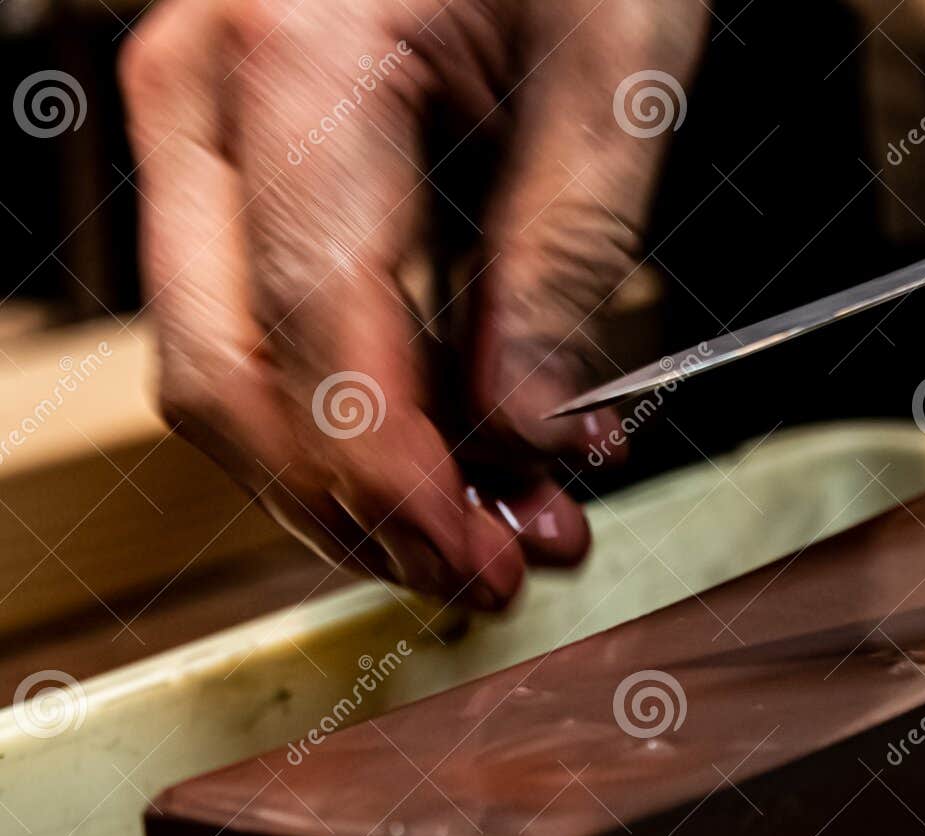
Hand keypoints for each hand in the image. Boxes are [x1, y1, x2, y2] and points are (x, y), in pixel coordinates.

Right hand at [120, 0, 706, 607]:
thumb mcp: (612, 76)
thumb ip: (564, 261)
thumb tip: (527, 436)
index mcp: (289, 56)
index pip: (319, 331)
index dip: (400, 480)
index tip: (485, 563)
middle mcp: (200, 93)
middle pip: (228, 378)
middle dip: (359, 509)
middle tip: (489, 574)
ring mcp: (196, 129)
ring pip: (225, 373)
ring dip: (354, 483)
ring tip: (500, 526)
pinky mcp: (230, 164)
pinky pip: (258, 326)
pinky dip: (354, 413)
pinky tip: (459, 455)